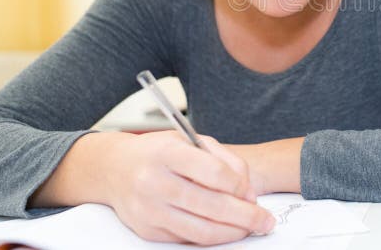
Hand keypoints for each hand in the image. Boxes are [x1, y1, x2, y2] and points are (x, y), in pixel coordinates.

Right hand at [106, 131, 274, 244]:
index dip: (239, 186)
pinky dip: (211, 237)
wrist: (114, 169)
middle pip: (211, 205)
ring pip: (200, 230)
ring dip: (232, 233)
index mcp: (167, 153)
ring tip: (250, 229)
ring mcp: (148, 209)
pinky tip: (225, 231)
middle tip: (266, 221)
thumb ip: (225, 161)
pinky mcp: (147, 230)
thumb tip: (249, 193)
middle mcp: (154, 182)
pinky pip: (187, 239)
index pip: (213, 172)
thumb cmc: (160, 152)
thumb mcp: (192, 141)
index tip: (252, 193)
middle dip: (246, 217)